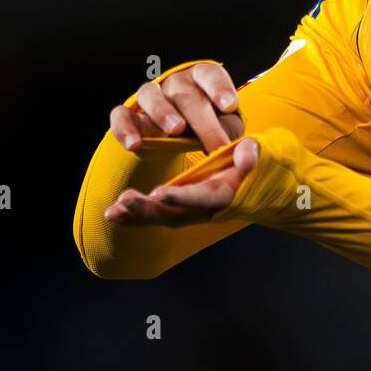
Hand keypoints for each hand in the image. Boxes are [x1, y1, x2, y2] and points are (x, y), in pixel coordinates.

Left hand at [104, 137, 259, 225]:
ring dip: (136, 216)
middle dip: (149, 210)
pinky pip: (155, 216)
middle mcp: (206, 209)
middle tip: (125, 201)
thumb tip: (247, 154)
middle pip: (176, 215)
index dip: (182, 197)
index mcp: (225, 193)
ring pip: (161, 218)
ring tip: (112, 212)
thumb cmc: (255, 161)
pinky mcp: (180, 210)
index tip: (159, 193)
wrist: (257, 182)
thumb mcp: (259, 152)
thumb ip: (252, 152)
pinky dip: (134, 216)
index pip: (202, 198)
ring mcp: (192, 212)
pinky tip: (113, 213)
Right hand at [110, 62, 243, 154]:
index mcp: (200, 79)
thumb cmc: (208, 129)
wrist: (178, 139)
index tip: (230, 106)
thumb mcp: (225, 129)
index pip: (209, 74)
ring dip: (163, 112)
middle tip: (215, 143)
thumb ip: (233, 135)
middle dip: (202, 120)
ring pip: (150, 95)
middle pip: (186, 94)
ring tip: (176, 130)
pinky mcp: (128, 114)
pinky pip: (120, 116)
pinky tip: (135, 146)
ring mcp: (149, 97)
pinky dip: (125, 129)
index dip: (219, 88)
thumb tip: (245, 151)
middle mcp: (173, 83)